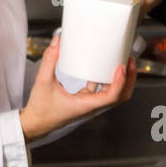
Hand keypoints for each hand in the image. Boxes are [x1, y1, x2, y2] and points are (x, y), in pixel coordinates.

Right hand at [19, 35, 136, 141]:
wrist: (35, 124)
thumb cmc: (40, 110)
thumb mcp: (43, 81)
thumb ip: (49, 60)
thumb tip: (57, 42)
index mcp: (85, 105)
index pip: (111, 97)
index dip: (119, 82)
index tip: (121, 67)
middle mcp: (91, 107)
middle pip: (119, 96)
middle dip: (128, 79)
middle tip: (129, 61)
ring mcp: (89, 105)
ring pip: (113, 95)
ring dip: (121, 80)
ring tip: (122, 63)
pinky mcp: (85, 102)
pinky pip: (102, 92)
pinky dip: (107, 81)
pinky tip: (102, 69)